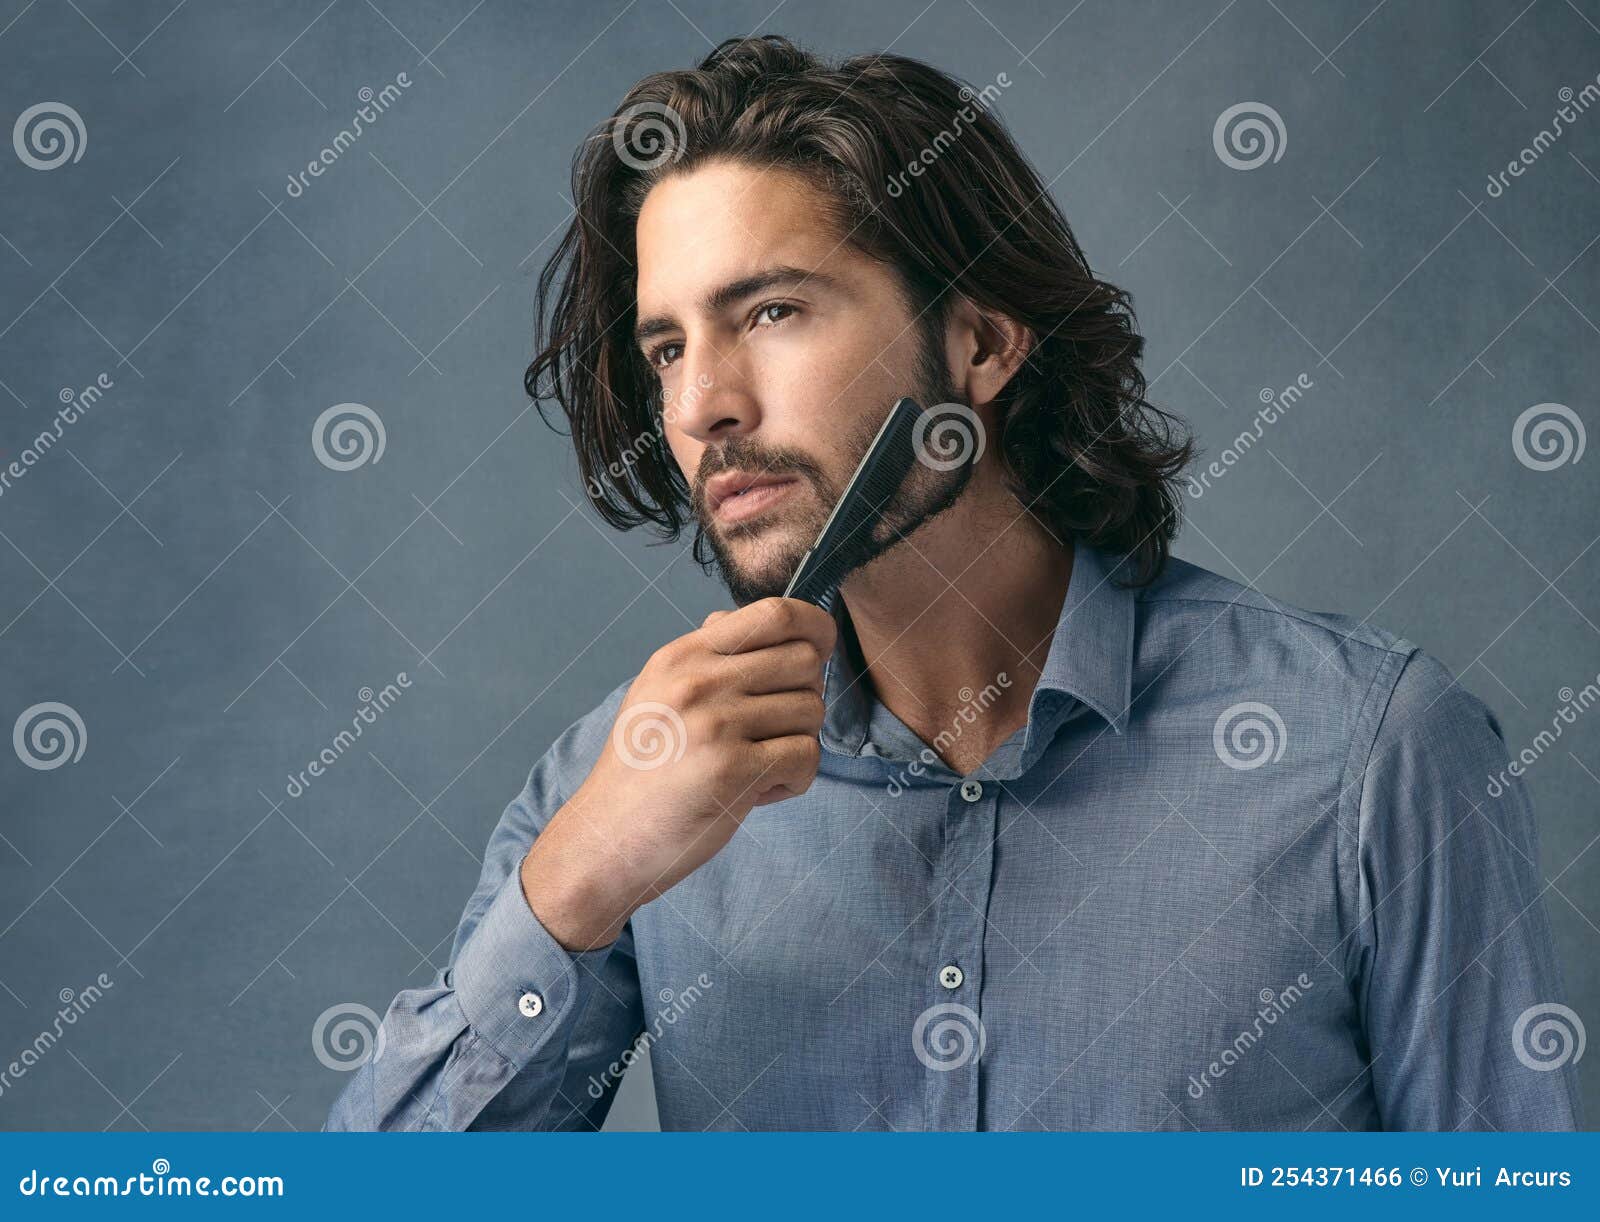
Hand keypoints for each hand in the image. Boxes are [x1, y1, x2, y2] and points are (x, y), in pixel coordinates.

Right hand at [520, 597, 835, 948]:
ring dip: (798, 743)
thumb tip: (753, 619)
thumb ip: (706, 655)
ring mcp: (715, 725)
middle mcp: (697, 682)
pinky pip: (806, 756)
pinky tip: (758, 792)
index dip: (814, 626)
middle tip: (774, 730)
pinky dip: (795, 779)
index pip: (774, 613)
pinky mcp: (732, 771)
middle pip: (805, 661)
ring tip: (756, 767)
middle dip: (805, 695)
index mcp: (682, 655)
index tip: (819, 649)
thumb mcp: (657, 692)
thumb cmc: (642, 769)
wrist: (606, 838)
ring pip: (811, 711)